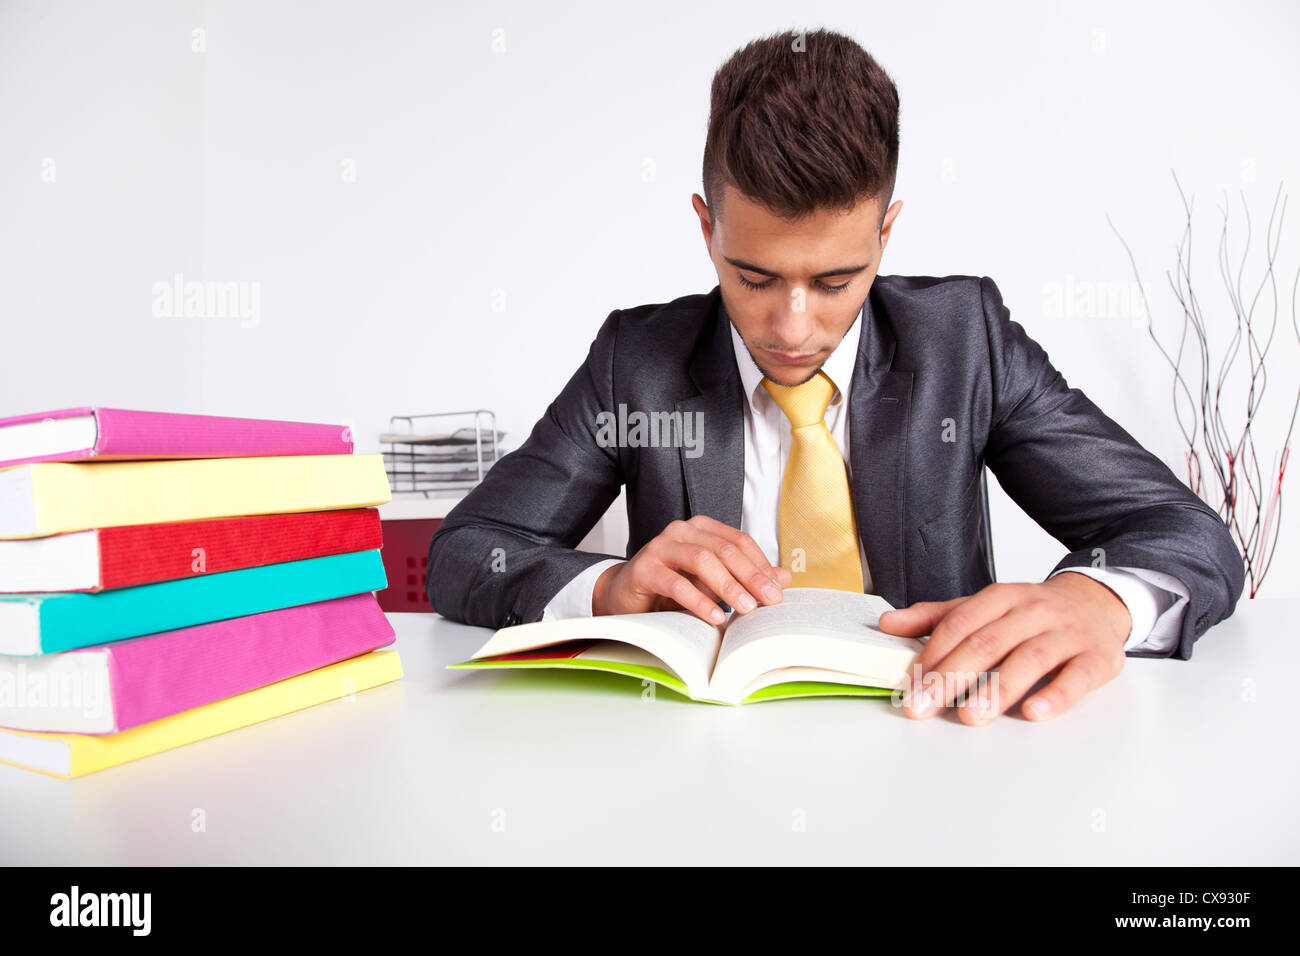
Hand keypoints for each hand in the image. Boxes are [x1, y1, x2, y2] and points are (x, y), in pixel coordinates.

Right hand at [591, 515, 792, 623]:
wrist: (627, 597)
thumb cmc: (672, 588)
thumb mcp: (713, 583)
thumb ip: (745, 578)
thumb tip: (784, 579)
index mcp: (701, 529)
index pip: (739, 542)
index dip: (761, 565)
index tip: (778, 591)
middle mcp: (681, 531)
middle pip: (725, 549)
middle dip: (751, 576)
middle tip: (769, 600)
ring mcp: (661, 547)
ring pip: (702, 560)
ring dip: (728, 585)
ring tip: (746, 609)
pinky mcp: (644, 568)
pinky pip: (676, 583)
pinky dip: (698, 601)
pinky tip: (715, 617)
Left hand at [876, 572, 1130, 724]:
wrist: (1096, 602)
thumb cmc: (1031, 612)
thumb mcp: (984, 607)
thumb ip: (936, 618)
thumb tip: (887, 624)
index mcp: (1001, 597)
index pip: (959, 625)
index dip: (933, 655)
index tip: (911, 686)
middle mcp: (1032, 611)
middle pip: (988, 643)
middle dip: (953, 677)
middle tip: (926, 706)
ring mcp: (1066, 633)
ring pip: (1030, 658)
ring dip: (999, 688)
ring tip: (972, 715)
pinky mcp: (1097, 657)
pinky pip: (1077, 677)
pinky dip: (1056, 695)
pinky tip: (1034, 712)